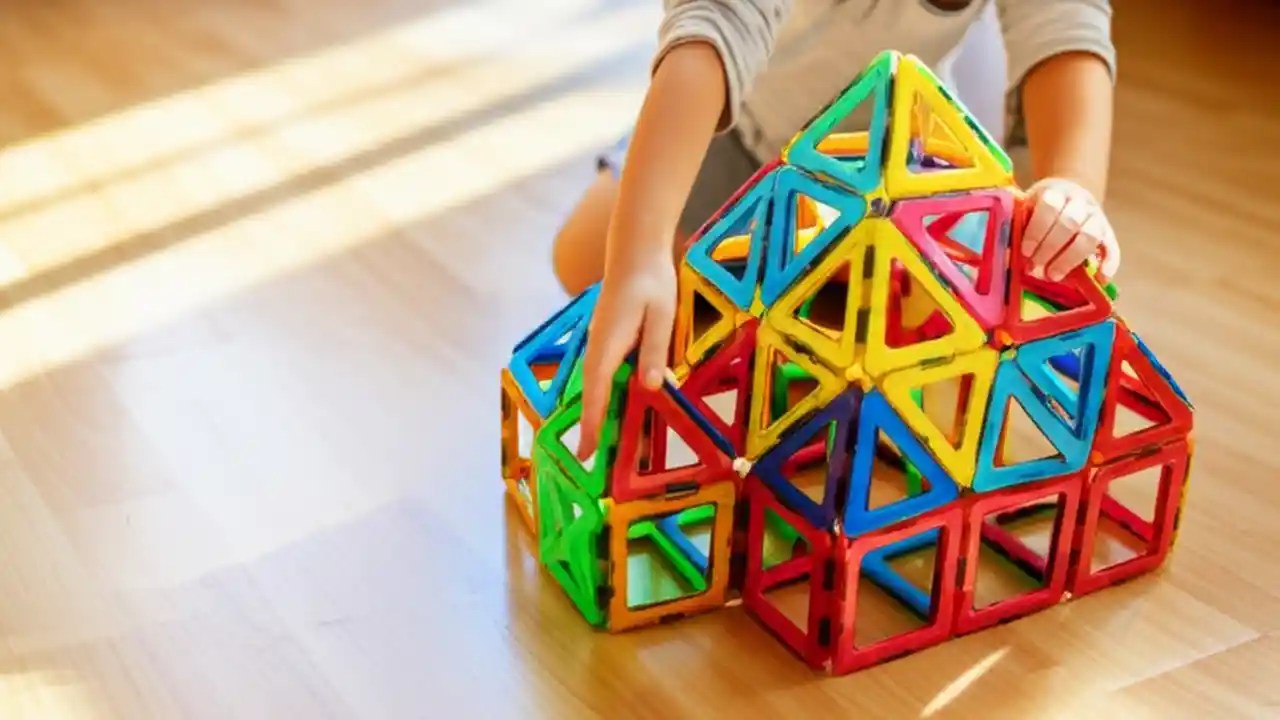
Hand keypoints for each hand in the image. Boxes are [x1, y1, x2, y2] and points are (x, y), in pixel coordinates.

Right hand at [576, 249, 676, 460]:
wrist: (635, 250)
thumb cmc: (652, 281)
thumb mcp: (661, 316)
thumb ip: (653, 350)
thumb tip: (649, 386)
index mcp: (609, 344)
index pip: (597, 390)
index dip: (592, 422)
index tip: (586, 451)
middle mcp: (598, 346)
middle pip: (591, 392)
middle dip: (591, 424)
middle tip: (592, 457)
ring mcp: (600, 341)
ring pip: (595, 383)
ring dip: (596, 410)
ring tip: (601, 438)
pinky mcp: (606, 336)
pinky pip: (602, 371)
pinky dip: (602, 392)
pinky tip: (613, 403)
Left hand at [1021, 177, 1120, 282]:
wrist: (1068, 192)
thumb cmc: (1039, 208)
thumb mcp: (1026, 208)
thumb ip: (1017, 228)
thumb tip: (1005, 258)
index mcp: (1055, 192)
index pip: (1049, 207)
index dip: (1037, 231)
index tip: (1024, 251)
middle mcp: (1080, 202)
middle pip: (1070, 223)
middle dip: (1050, 249)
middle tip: (1034, 269)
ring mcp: (1096, 216)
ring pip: (1091, 235)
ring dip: (1071, 258)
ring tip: (1054, 276)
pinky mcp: (1108, 232)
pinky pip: (1113, 248)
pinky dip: (1109, 264)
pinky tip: (1100, 279)